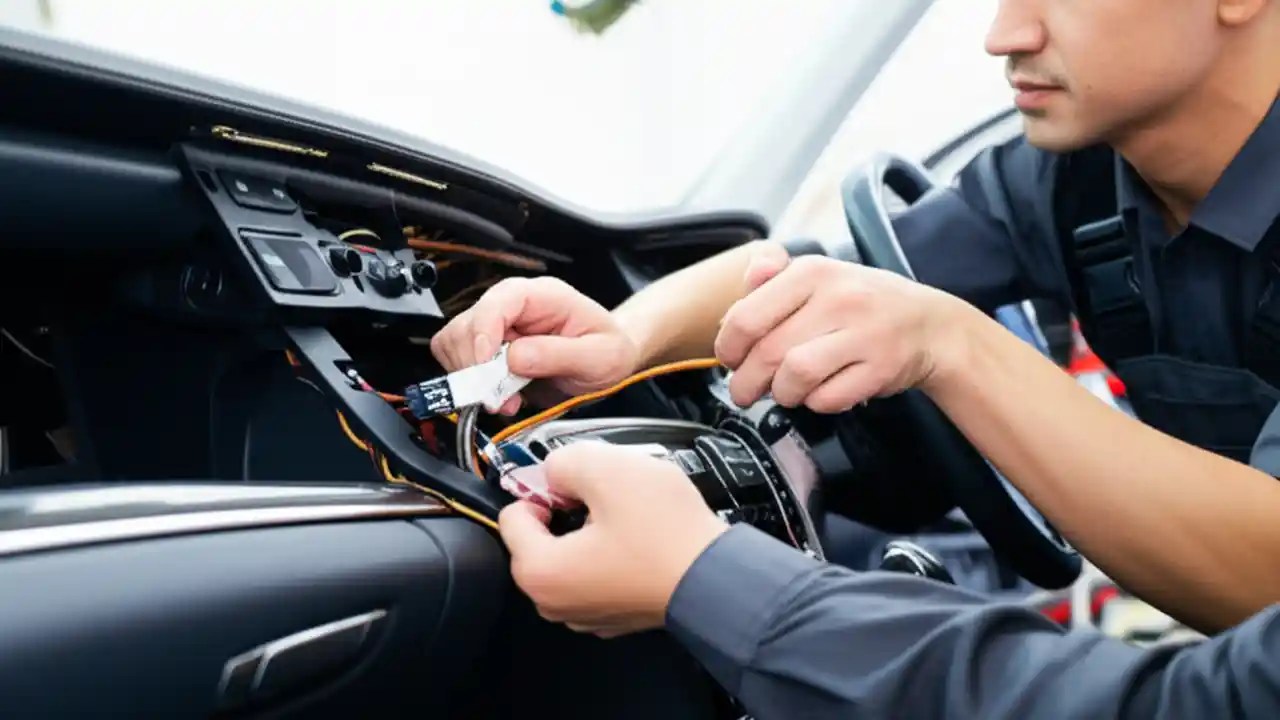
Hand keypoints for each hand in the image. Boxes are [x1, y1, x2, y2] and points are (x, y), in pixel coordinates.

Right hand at [430, 277, 639, 414]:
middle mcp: (514, 305)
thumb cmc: (608, 350)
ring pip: (455, 342)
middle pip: (468, 324)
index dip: (485, 332)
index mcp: (543, 296)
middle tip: (499, 397)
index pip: (499, 300)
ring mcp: (497, 325)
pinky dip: (470, 383)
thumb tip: (516, 358)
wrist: (608, 362)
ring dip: (472, 377)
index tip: (486, 366)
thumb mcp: (600, 355)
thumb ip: (560, 355)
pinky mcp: (487, 347)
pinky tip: (498, 395)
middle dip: (477, 366)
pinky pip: (457, 359)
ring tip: (504, 398)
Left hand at [498, 442, 728, 637]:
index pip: (513, 513)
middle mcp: (554, 602)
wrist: (719, 576)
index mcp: (540, 572)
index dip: (545, 489)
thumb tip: (555, 469)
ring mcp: (585, 613)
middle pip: (540, 535)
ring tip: (629, 519)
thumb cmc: (667, 534)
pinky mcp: (614, 614)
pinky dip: (612, 554)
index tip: (578, 487)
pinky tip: (640, 541)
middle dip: (568, 511)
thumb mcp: (608, 469)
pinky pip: (597, 573)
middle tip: (608, 500)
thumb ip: (564, 461)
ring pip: (571, 553)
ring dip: (592, 531)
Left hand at [715, 251, 964, 411]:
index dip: (729, 349)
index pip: (746, 317)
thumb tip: (734, 302)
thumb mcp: (817, 279)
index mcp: (813, 272)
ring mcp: (864, 334)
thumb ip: (770, 283)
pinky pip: (828, 399)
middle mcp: (839, 298)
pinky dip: (817, 403)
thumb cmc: (861, 305)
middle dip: (747, 382)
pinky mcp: (881, 368)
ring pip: (795, 377)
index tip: (731, 360)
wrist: (930, 325)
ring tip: (786, 392)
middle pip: (767, 353)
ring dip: (782, 394)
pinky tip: (821, 392)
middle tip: (746, 391)